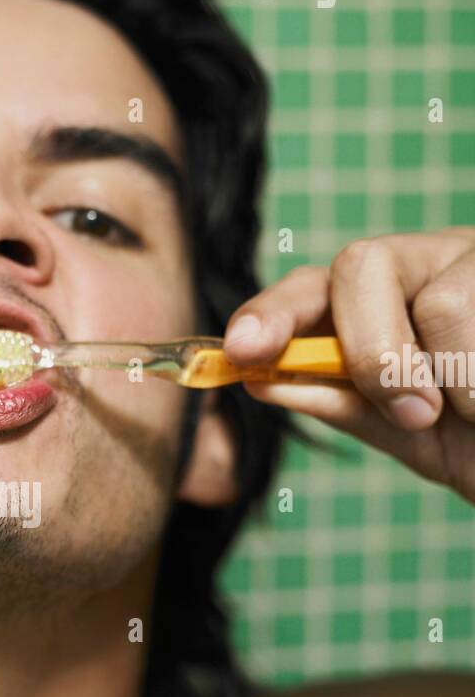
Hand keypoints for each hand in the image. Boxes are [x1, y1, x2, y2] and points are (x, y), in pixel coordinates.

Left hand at [223, 226, 474, 504]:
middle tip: (418, 413)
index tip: (243, 351)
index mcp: (389, 298)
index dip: (272, 311)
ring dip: (461, 384)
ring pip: (442, 305)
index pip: (315, 284)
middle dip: (375, 352)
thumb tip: (259, 378)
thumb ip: (343, 401)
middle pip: (361, 265)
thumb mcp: (411, 435)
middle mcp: (434, 261)